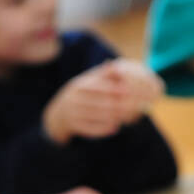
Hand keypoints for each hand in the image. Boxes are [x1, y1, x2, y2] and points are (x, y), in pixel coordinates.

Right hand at [43, 60, 163, 141]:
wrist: (58, 114)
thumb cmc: (80, 95)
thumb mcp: (88, 82)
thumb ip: (104, 74)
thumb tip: (118, 64)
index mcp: (80, 85)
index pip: (102, 87)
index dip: (118, 90)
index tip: (131, 93)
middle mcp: (75, 98)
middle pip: (103, 103)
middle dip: (121, 106)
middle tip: (135, 109)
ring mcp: (73, 112)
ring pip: (99, 116)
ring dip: (115, 118)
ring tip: (127, 118)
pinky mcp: (73, 126)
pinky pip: (92, 129)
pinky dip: (105, 129)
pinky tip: (115, 128)